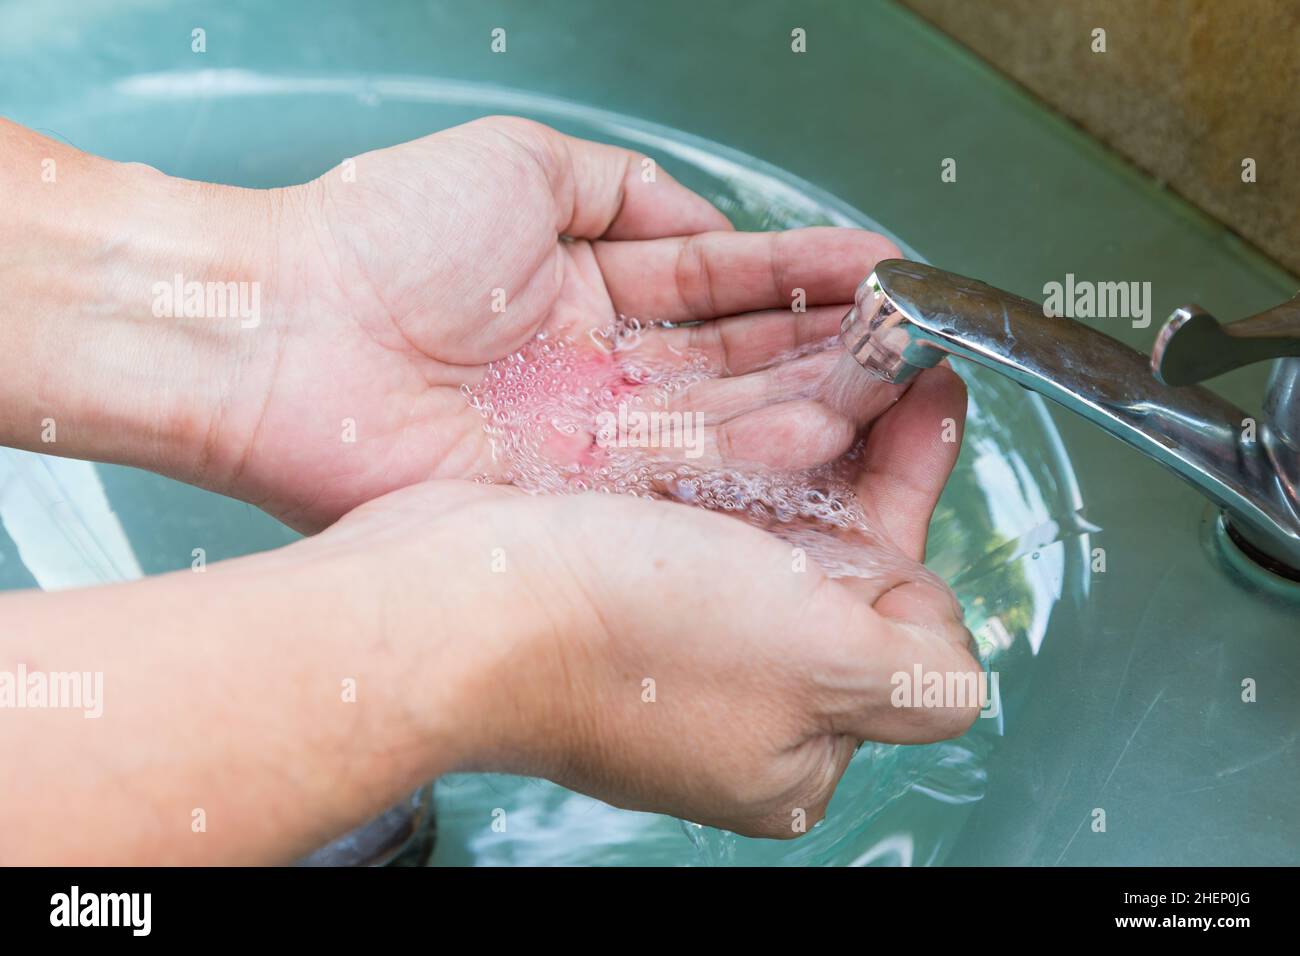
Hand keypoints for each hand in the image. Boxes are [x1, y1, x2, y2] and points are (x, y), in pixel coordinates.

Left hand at [203, 117, 904, 528]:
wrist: (284, 330)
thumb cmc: (378, 232)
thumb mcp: (520, 165)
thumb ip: (627, 190)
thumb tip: (706, 218)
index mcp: (593, 292)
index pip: (723, 285)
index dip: (801, 277)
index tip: (879, 269)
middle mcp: (604, 373)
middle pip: (737, 362)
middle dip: (826, 348)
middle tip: (908, 338)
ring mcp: (591, 440)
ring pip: (723, 423)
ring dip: (809, 402)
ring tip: (890, 383)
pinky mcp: (571, 499)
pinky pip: (678, 475)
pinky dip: (748, 454)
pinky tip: (819, 432)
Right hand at [327, 363, 974, 838]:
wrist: (448, 602)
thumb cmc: (629, 641)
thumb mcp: (822, 667)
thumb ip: (923, 677)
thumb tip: (960, 669)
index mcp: (794, 743)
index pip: (901, 626)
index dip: (923, 515)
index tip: (937, 413)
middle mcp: (736, 696)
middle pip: (838, 561)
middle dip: (874, 458)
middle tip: (910, 367)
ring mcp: (672, 635)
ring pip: (771, 519)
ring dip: (815, 433)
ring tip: (858, 348)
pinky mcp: (615, 576)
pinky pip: (704, 499)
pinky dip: (740, 438)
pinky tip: (765, 377)